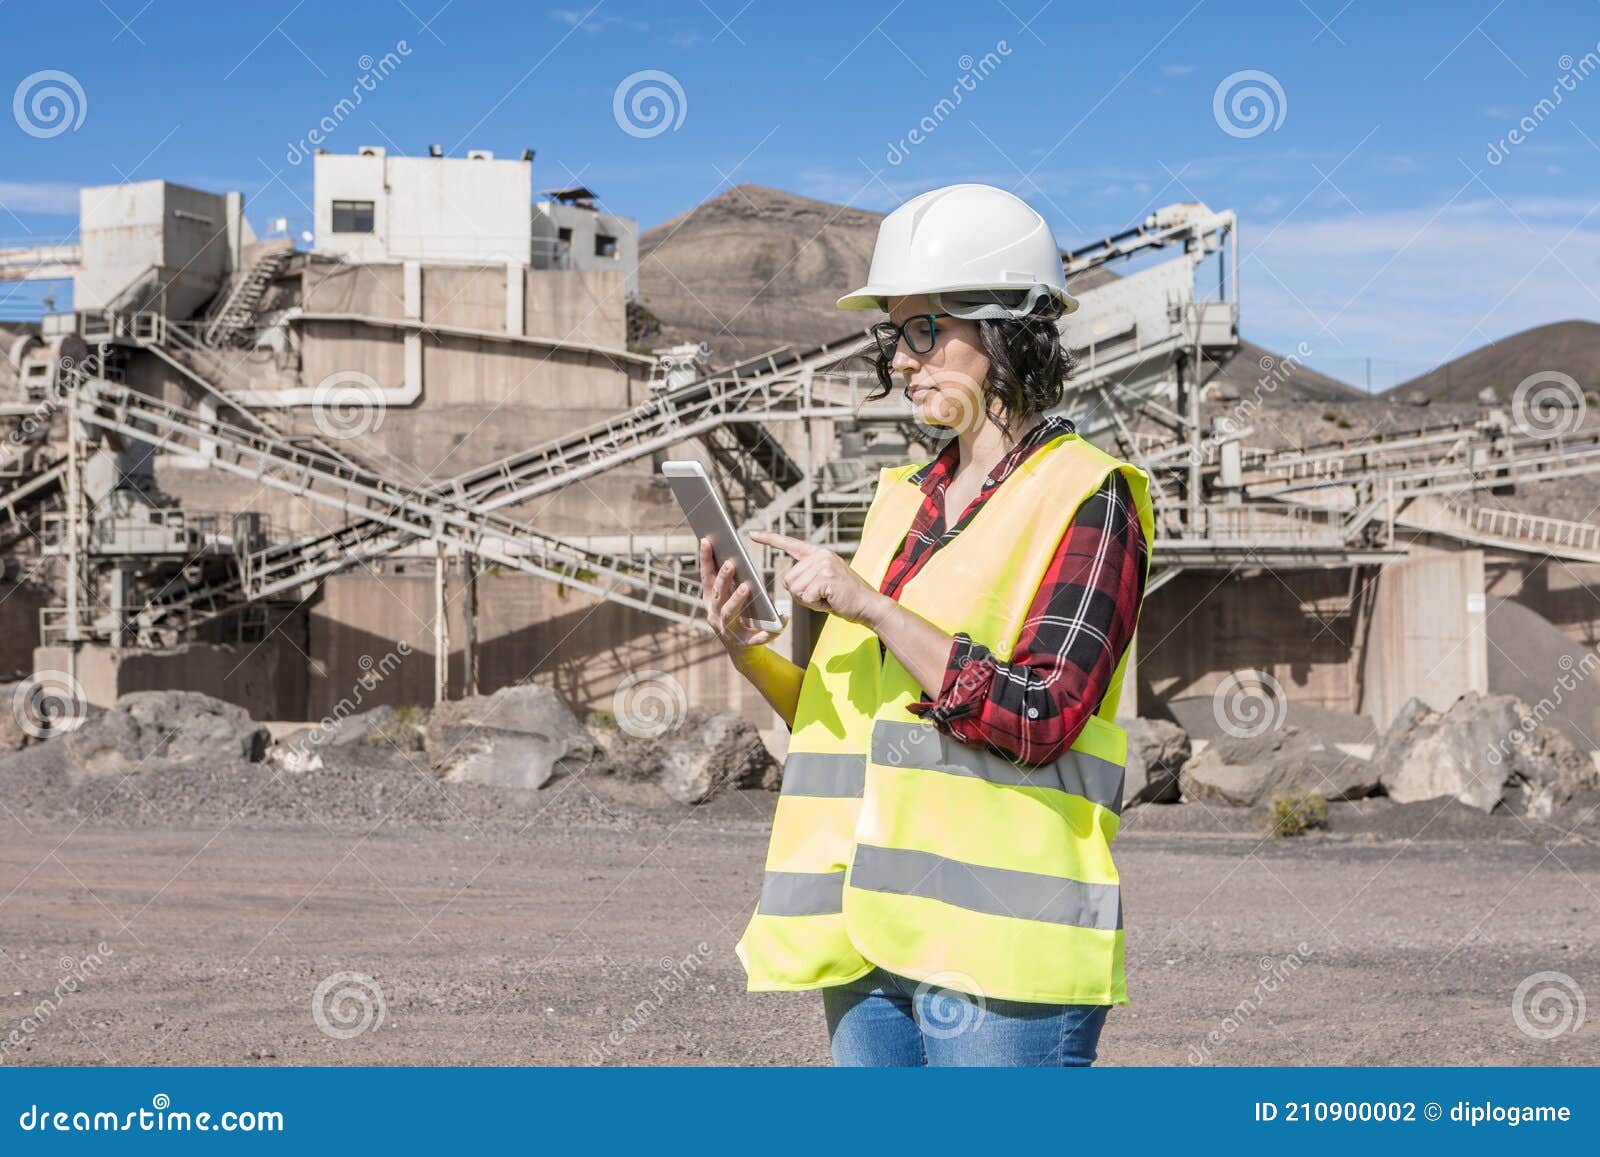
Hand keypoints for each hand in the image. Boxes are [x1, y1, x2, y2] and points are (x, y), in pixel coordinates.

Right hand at [698, 536, 786, 651]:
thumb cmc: (738, 617)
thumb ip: (730, 580)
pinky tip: (783, 618)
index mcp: (711, 601)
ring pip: (730, 613)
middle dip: (723, 578)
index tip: (707, 540)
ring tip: (747, 586)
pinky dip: (770, 630)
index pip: (706, 577)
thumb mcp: (730, 598)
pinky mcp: (744, 644)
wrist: (742, 652)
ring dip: (737, 599)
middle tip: (731, 563)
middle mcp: (715, 615)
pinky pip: (758, 636)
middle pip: (718, 594)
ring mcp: (728, 631)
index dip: (705, 559)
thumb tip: (733, 554)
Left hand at [749, 531, 889, 627]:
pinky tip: (830, 600)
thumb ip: (807, 577)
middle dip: (801, 594)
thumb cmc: (845, 598)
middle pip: (788, 579)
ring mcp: (824, 565)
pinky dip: (815, 605)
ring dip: (808, 600)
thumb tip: (788, 583)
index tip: (752, 534)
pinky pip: (805, 597)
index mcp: (818, 553)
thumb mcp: (823, 582)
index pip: (789, 544)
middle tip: (822, 595)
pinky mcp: (826, 578)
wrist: (869, 605)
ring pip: (795, 589)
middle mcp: (820, 555)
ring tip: (828, 597)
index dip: (769, 539)